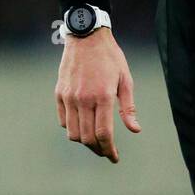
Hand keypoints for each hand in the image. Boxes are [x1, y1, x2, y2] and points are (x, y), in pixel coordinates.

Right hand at [55, 28, 140, 162]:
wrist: (86, 37)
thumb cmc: (110, 58)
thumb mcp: (125, 79)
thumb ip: (128, 107)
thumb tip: (135, 130)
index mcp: (102, 96)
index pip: (103, 133)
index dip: (109, 150)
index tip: (114, 157)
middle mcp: (83, 99)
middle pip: (87, 138)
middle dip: (98, 149)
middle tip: (106, 151)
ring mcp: (68, 97)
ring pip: (72, 133)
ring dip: (84, 141)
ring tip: (95, 140)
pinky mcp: (59, 94)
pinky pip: (63, 121)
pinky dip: (72, 128)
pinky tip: (83, 125)